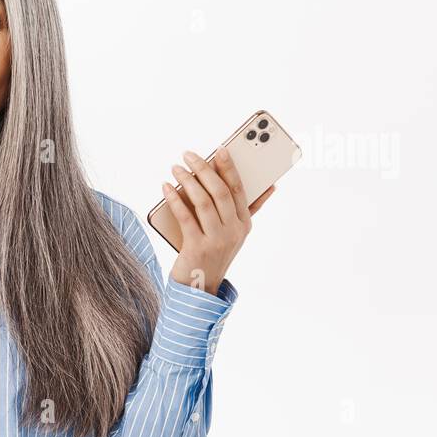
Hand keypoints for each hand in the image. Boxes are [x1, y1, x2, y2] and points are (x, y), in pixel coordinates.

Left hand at [160, 148, 274, 296]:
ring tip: (176, 167)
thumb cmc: (213, 253)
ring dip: (188, 181)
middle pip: (219, 192)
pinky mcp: (197, 248)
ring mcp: (216, 240)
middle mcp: (233, 231)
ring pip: (202, 202)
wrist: (199, 288)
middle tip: (189, 154)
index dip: (229, 167)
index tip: (220, 149)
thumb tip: (270, 186)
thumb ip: (247, 209)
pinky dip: (175, 199)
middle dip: (204, 169)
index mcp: (244, 224)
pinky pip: (185, 217)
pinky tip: (166, 187)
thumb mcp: (234, 233)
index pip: (238, 189)